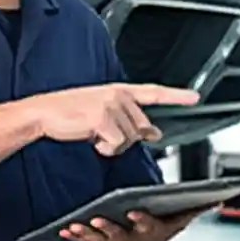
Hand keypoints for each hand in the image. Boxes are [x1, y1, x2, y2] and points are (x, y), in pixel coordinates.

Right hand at [29, 83, 199, 155]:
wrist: (44, 112)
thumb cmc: (71, 113)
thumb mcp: (104, 112)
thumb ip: (130, 119)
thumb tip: (154, 132)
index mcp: (120, 90)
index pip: (154, 92)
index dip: (176, 96)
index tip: (195, 98)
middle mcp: (119, 95)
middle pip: (141, 128)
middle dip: (126, 138)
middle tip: (102, 133)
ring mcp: (111, 105)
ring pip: (129, 139)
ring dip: (112, 144)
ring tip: (93, 132)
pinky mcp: (102, 118)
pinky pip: (116, 145)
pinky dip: (105, 149)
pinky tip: (91, 138)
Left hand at [58, 205, 215, 240]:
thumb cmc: (159, 231)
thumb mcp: (177, 222)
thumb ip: (194, 209)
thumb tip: (219, 198)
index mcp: (150, 233)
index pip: (148, 226)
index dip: (142, 220)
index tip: (134, 212)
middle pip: (118, 236)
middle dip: (107, 229)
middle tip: (97, 218)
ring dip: (85, 234)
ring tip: (74, 224)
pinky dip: (73, 237)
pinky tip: (62, 228)